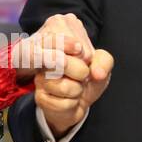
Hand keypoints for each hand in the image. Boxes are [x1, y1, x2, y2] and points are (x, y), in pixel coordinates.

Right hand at [13, 12, 112, 137]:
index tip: (82, 54)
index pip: (61, 39)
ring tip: (75, 86)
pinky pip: (60, 103)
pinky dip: (72, 103)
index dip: (78, 50)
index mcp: (56, 37)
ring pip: (62, 86)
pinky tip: (68, 98)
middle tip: (81, 74)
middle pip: (61, 62)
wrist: (79, 101)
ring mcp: (39, 76)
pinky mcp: (39, 96)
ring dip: (77, 90)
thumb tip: (96, 74)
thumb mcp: (101, 64)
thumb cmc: (88, 77)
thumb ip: (103, 61)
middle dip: (81, 72)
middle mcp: (42, 56)